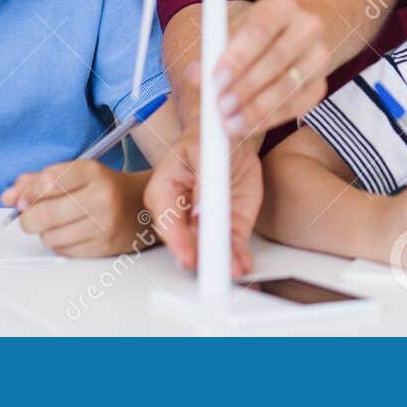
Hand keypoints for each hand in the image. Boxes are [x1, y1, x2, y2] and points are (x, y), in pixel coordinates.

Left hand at [1, 160, 150, 257]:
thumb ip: (38, 181)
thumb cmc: (104, 187)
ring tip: (58, 223)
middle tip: (30, 215)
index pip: (48, 182)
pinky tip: (71, 233)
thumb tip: (9, 197)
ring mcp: (104, 225)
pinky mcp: (103, 247)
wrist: (141, 206)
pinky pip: (63, 251)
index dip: (27, 194)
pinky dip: (59, 244)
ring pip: (50, 237)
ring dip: (45, 232)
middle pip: (44, 214)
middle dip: (28, 218)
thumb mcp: (75, 173)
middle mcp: (101, 197)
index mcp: (92, 172)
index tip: (22, 199)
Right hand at [143, 131, 260, 276]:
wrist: (230, 139)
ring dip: (222, 261)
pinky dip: (238, 257)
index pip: (167, 220)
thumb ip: (204, 180)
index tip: (190, 256)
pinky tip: (242, 264)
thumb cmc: (209, 138)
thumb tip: (202, 211)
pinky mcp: (227, 227)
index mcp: (164, 188)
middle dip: (202, 258)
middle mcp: (181, 212)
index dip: (178, 240)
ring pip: (210, 249)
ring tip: (234, 268)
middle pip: (187, 242)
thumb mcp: (206, 151)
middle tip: (214, 268)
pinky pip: (231, 246)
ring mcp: (204, 223)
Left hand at [211, 0, 327, 136]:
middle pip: (278, 58)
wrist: (295, 40)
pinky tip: (247, 126)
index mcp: (281, 6)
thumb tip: (194, 74)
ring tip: (229, 122)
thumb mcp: (233, 35)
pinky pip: (298, 106)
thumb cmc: (253, 39)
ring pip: (290, 85)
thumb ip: (213, 54)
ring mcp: (320, 55)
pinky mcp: (321, 83)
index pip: (261, 28)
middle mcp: (307, 26)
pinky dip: (270, 119)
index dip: (238, 55)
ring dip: (256, 108)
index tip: (216, 79)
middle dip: (246, 86)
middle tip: (221, 106)